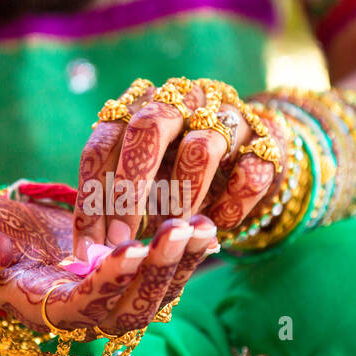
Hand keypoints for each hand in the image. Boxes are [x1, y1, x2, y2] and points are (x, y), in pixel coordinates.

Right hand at [0, 193, 217, 335]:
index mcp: (38, 309)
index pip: (80, 306)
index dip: (107, 283)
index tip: (130, 249)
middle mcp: (78, 314)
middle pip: (127, 311)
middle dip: (157, 273)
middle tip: (181, 230)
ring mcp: (104, 299)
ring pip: (152, 297)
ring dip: (181, 265)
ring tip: (204, 226)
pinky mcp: (122, 279)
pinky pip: (161, 276)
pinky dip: (185, 256)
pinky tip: (207, 227)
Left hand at [72, 78, 276, 255]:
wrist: (252, 153)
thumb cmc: (180, 175)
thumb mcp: (145, 182)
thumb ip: (118, 205)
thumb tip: (89, 255)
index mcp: (139, 106)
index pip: (104, 143)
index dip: (92, 195)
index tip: (90, 247)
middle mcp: (180, 100)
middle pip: (148, 128)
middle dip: (131, 187)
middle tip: (125, 238)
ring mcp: (226, 115)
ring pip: (202, 148)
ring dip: (184, 197)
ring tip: (173, 233)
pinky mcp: (266, 140)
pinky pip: (250, 172)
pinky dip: (231, 206)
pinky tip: (218, 230)